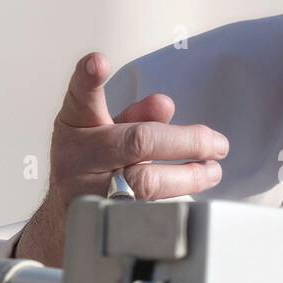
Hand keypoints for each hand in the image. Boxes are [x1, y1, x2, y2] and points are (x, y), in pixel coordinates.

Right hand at [16, 51, 228, 265]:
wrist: (66, 219)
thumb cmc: (93, 165)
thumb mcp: (106, 130)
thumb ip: (136, 116)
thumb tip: (165, 105)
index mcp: (77, 124)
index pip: (81, 96)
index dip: (89, 79)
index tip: (99, 62)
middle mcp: (78, 155)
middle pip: (136, 142)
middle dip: (184, 142)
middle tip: (217, 144)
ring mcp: (88, 191)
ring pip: (146, 182)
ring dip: (189, 176)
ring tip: (212, 170)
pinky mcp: (105, 221)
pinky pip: (151, 210)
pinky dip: (177, 199)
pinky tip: (193, 191)